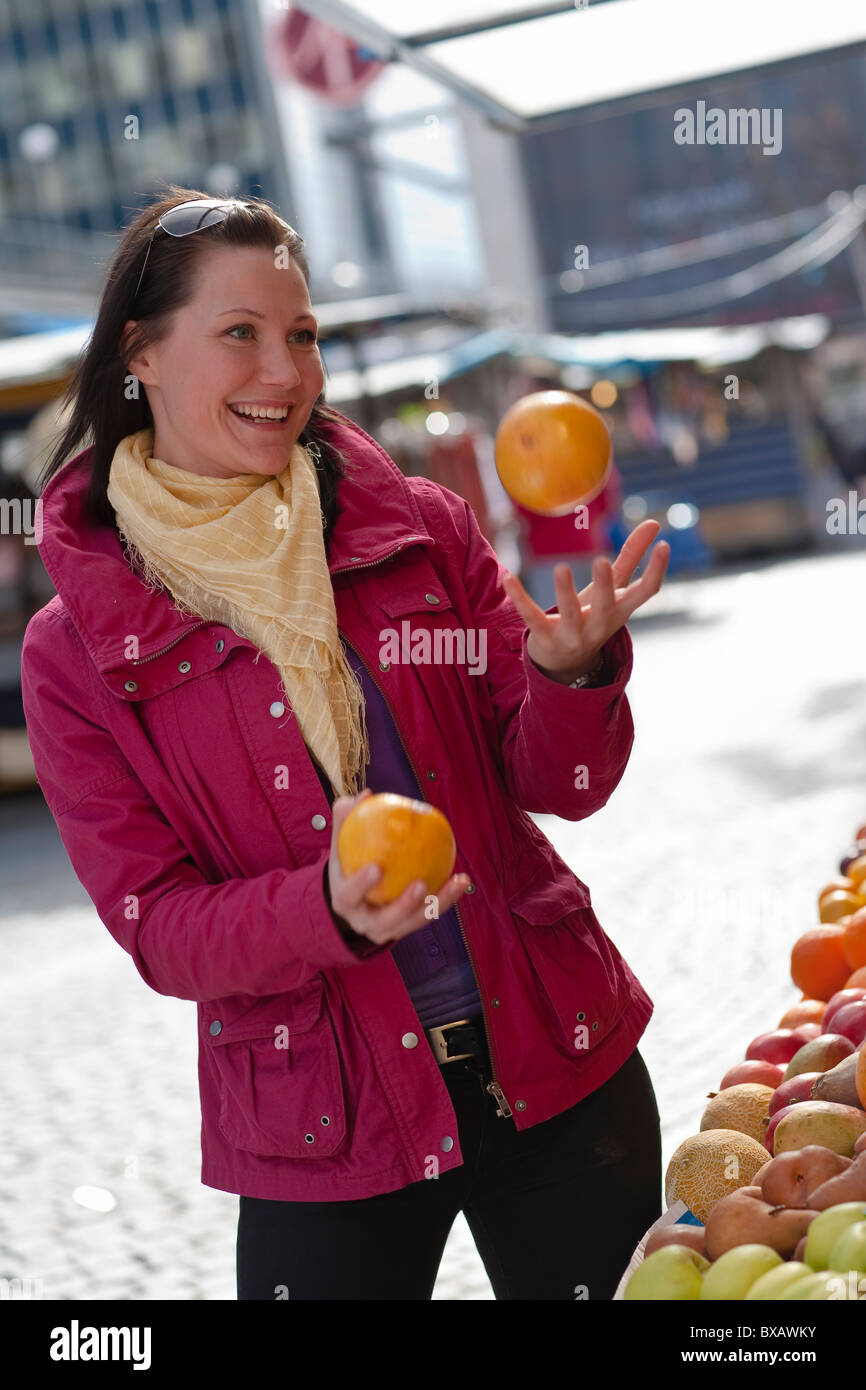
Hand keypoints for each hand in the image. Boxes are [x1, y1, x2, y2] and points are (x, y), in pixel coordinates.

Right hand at [327, 789, 471, 946]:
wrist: (353, 902)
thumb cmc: (348, 866)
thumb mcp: (341, 847)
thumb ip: (347, 822)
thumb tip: (364, 794)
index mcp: (344, 902)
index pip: (349, 895)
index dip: (361, 884)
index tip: (377, 866)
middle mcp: (364, 922)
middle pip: (385, 921)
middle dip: (403, 905)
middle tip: (420, 883)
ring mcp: (387, 930)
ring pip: (414, 922)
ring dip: (437, 903)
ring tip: (456, 882)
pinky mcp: (407, 928)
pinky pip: (429, 914)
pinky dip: (446, 898)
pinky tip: (462, 880)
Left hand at [501, 520, 669, 680]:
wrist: (565, 663)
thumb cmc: (592, 616)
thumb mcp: (613, 592)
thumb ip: (632, 557)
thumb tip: (655, 523)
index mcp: (620, 611)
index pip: (645, 593)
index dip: (657, 570)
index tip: (664, 545)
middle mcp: (599, 624)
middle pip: (606, 607)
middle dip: (605, 586)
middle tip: (602, 562)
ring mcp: (572, 634)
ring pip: (569, 614)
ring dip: (564, 592)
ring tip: (560, 567)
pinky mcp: (544, 637)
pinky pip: (531, 617)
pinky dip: (519, 598)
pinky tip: (508, 578)